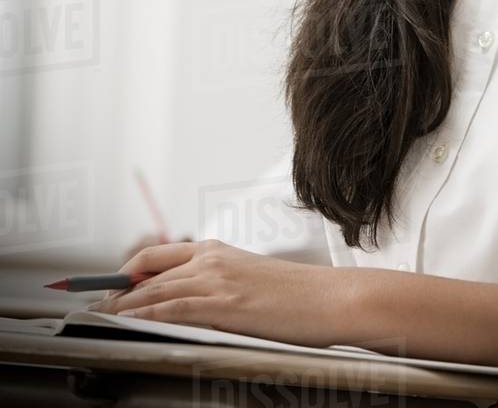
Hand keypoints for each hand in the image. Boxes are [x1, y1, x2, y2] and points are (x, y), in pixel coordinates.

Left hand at [90, 239, 354, 348]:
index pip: (156, 256)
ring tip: (100, 316)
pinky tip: (130, 321)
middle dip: (115, 290)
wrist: (331, 298)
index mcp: (217, 250)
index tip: (105, 285)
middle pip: (148, 272)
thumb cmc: (297, 295)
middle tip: (91, 305)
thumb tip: (186, 302)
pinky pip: (173, 308)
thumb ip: (217, 283)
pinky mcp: (223, 304)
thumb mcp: (249, 279)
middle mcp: (211, 260)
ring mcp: (217, 281)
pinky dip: (146, 313)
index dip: (125, 270)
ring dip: (123, 305)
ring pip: (154, 290)